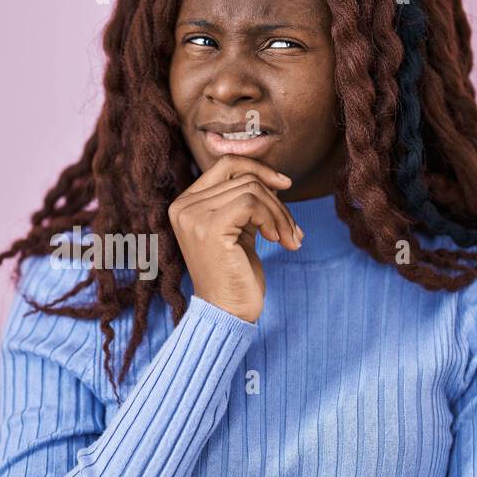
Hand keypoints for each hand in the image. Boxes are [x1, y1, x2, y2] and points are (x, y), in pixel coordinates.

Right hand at [168, 154, 302, 322]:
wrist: (227, 313)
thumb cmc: (235, 275)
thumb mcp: (239, 230)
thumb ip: (246, 202)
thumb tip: (275, 178)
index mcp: (186, 204)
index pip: (226, 164)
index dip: (259, 169)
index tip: (285, 186)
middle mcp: (184, 206)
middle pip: (244, 177)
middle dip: (277, 201)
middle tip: (292, 230)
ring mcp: (194, 216)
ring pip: (252, 188)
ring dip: (280, 214)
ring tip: (290, 239)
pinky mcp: (210, 227)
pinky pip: (251, 202)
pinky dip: (272, 218)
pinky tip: (277, 241)